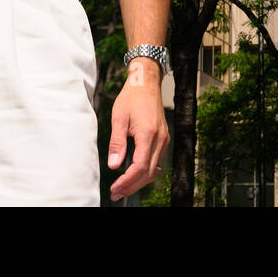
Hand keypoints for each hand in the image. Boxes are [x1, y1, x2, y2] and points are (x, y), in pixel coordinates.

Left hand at [108, 59, 167, 201]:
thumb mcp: (119, 118)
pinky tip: (134, 175)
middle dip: (132, 186)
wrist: (146, 82)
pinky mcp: (163, 139)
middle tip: (116, 193)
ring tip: (122, 187)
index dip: (127, 181)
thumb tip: (114, 165)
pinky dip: (145, 172)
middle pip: (149, 173)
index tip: (115, 188)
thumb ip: (117, 143)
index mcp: (148, 133)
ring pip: (154, 170)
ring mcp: (164, 139)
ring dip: (139, 182)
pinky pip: (157, 162)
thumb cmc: (132, 97)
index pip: (140, 166)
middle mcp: (160, 139)